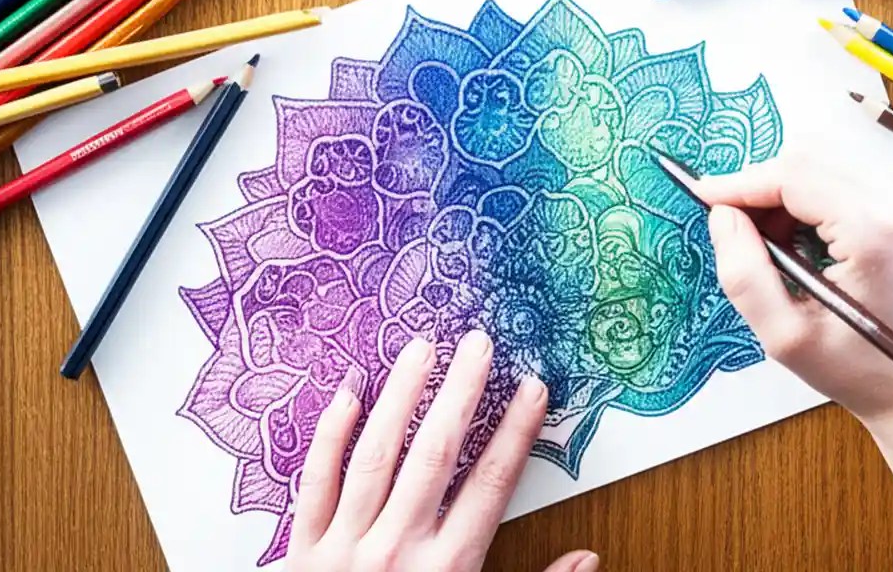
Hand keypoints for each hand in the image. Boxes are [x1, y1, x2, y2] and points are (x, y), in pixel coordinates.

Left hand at [285, 331, 597, 571]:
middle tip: (477, 343)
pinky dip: (327, 437)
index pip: (491, 485)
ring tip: (420, 349)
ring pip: (375, 456)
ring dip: (401, 398)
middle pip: (435, 456)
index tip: (532, 388)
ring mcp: (345, 547)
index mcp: (448, 570)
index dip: (515, 432)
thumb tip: (589, 560)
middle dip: (460, 395)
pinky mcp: (302, 552)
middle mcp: (398, 550)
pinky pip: (315, 484)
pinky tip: (346, 394)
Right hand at [695, 149, 892, 424]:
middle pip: (811, 159)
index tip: (703, 196)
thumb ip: (743, 273)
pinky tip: (807, 239)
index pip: (793, 175)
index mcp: (878, 231)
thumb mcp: (785, 336)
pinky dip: (818, 197)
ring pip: (829, 163)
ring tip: (775, 242)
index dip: (740, 183)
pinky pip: (853, 178)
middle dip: (764, 187)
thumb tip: (721, 215)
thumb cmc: (861, 373)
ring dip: (790, 192)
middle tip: (738, 230)